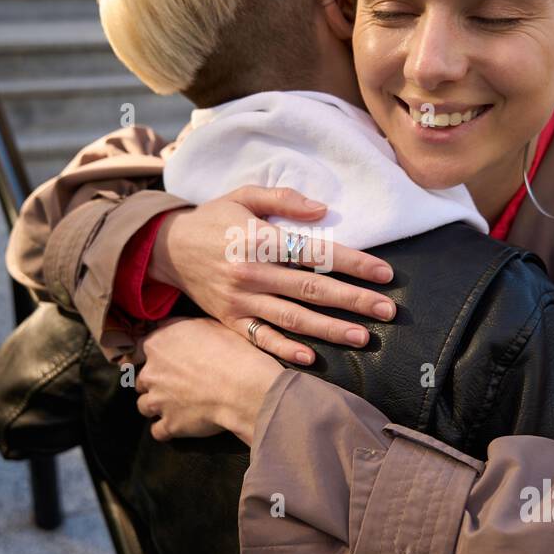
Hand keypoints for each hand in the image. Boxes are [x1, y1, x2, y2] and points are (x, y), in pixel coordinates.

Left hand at [135, 317, 282, 444]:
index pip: (138, 351)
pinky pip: (158, 432)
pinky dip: (166, 429)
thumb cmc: (229, 351)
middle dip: (155, 383)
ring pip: (144, 406)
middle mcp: (151, 373)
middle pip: (141, 380)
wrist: (241, 385)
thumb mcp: (205, 324)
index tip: (161, 361)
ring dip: (156, 406)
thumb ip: (178, 328)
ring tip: (174, 406)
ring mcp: (158, 401)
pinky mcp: (170, 424)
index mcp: (157, 345)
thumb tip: (168, 330)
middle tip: (175, 384)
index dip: (151, 357)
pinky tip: (177, 425)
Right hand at [148, 186, 396, 365]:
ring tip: (363, 337)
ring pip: (292, 318)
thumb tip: (323, 209)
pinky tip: (312, 358)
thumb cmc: (212, 218)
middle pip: (311, 288)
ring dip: (330, 329)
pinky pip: (260, 338)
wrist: (165, 248)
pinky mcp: (229, 320)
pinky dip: (284, 350)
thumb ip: (283, 199)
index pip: (315, 252)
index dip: (352, 263)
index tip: (384, 273)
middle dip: (353, 300)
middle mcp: (250, 272)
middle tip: (388, 309)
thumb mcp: (242, 195)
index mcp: (258, 239)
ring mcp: (239, 300)